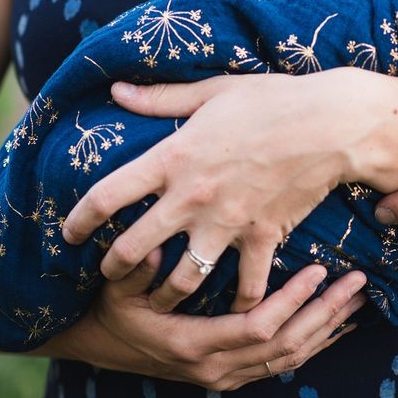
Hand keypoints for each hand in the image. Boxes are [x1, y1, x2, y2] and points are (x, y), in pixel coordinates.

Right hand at [53, 251, 365, 390]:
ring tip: (358, 299)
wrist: (102, 346)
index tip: (319, 270)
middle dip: (325, 314)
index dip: (291, 301)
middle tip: (358, 283)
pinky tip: (336, 323)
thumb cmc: (113, 308)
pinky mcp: (232, 375)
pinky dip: (313, 343)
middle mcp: (215, 368)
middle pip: (285, 347)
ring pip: (289, 359)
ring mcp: (226, 376)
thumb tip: (151, 247)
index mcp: (192, 344)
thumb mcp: (118, 288)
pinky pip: (282, 363)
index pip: (257, 326)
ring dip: (327, 329)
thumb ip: (137, 270)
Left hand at [63, 69, 384, 312]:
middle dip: (113, 267)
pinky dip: (237, 301)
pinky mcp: (262, 237)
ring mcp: (228, 223)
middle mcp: (193, 197)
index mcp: (173, 158)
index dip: (79, 219)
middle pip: (134, 248)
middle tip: (107, 274)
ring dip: (166, 293)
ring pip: (182, 279)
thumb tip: (115, 91)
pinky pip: (245, 286)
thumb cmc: (269, 100)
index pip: (107, 194)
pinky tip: (229, 307)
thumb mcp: (211, 91)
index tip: (67, 234)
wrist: (330, 124)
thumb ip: (160, 98)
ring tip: (160, 297)